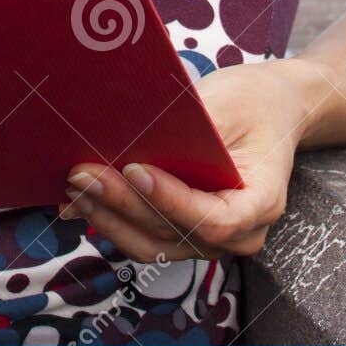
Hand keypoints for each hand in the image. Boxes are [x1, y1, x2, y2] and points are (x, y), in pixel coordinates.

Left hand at [59, 57, 319, 261]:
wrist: (271, 111)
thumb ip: (185, 129)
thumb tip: (129, 138)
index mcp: (261, 202)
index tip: (133, 169)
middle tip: (82, 173)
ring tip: (74, 186)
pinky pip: (147, 236)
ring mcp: (211, 239)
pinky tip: (79, 201)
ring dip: (109, 217)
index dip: (170, 200)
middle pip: (173, 232)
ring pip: (153, 243)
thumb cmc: (251, 102)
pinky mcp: (186, 233)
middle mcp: (240, 234)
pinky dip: (112, 220)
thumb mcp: (226, 104)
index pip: (214, 218)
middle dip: (122, 204)